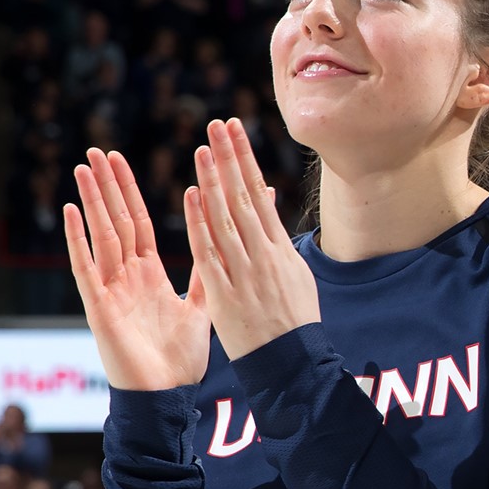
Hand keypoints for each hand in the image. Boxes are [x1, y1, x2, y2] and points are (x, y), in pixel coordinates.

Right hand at [64, 147, 210, 390]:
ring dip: (91, 201)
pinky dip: (78, 240)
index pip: (139, 223)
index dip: (129, 192)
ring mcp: (109, 290)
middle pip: (116, 221)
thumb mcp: (200, 308)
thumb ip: (207, 273)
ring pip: (100, 236)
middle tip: (97, 151)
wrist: (166, 396)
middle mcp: (126, 277)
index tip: (120, 160)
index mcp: (148, 274)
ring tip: (82, 168)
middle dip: (107, 186)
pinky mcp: (99, 307)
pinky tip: (70, 212)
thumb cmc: (179, 358)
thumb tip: (226, 242)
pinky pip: (86, 268)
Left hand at [185, 119, 319, 359]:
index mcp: (281, 249)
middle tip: (218, 125)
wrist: (292, 364)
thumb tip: (269, 204)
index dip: (245, 161)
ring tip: (204, 148)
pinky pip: (210, 254)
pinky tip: (192, 196)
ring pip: (226, 219)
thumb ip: (278, 241)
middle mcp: (265, 255)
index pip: (259, 195)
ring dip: (214, 181)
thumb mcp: (296, 276)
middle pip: (243, 198)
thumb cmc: (293, 322)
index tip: (235, 131)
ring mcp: (246, 273)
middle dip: (231, 159)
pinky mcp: (226, 294)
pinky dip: (200, 224)